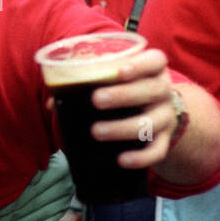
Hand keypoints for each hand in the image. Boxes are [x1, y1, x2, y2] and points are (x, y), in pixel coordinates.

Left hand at [0, 151, 74, 220]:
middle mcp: (64, 183)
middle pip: (34, 203)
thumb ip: (22, 169)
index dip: (12, 200)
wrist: (58, 160)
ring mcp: (66, 196)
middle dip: (12, 215)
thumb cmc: (36, 158)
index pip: (30, 189)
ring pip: (40, 213)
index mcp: (56, 167)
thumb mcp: (31, 158)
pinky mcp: (65, 207)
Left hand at [88, 48, 176, 169]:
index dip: (141, 65)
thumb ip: (84, 85)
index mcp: (151, 70)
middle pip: (152, 90)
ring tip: (97, 131)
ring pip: (152, 122)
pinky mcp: (165, 140)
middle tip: (96, 100)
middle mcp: (163, 91)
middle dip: (124, 95)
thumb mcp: (113, 82)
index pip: (156, 61)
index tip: (120, 71)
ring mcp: (166, 116)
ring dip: (124, 128)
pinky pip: (158, 151)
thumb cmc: (126, 90)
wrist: (157, 112)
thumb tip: (53, 103)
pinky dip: (141, 157)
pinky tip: (122, 160)